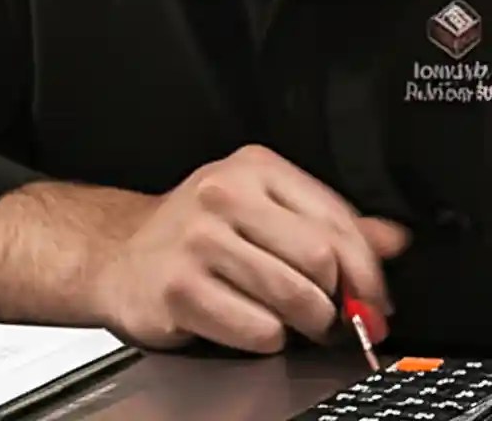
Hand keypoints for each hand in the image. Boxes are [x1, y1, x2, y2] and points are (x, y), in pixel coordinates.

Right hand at [90, 145, 409, 354]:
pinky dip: (264, 338)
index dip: (367, 272)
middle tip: (327, 316)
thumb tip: (391, 239)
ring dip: (302, 324)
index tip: (372, 300)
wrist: (115, 254)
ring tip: (288, 322)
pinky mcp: (179, 289)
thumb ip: (325, 221)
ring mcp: (196, 241)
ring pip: (294, 298)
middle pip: (321, 260)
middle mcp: (221, 196)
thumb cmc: (192, 235)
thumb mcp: (259, 209)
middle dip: (334, 301)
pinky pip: (257, 329)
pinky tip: (245, 323)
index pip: (337, 222)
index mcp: (251, 168)